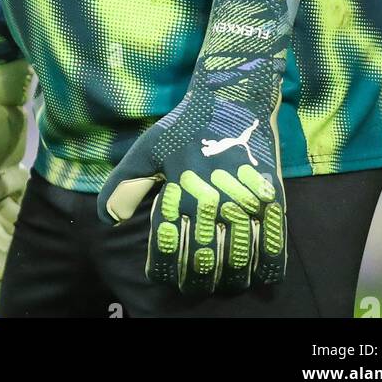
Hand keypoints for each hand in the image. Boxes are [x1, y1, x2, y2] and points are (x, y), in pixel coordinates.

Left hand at [97, 0, 295, 295]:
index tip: (165, 277)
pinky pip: (273, 244)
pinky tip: (259, 277)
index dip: (166, 267)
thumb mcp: (149, 148)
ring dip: (230, 279)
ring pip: (238, 259)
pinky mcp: (271, 196)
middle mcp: (210, 195)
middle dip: (196, 278)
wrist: (233, 97)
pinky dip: (267, 267)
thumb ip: (125, 184)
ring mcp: (243, 197)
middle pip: (203, 258)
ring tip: (223, 283)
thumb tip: (107, 219)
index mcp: (178, 185)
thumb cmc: (186, 126)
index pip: (168, 244)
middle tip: (194, 285)